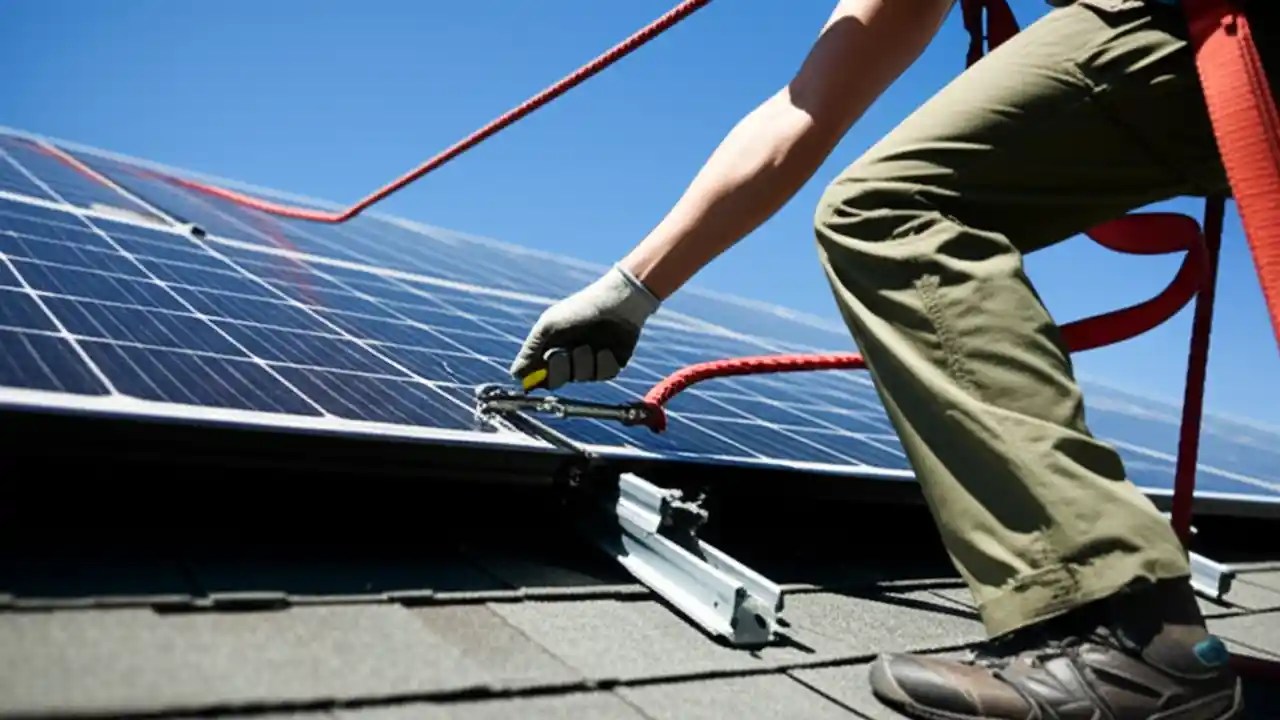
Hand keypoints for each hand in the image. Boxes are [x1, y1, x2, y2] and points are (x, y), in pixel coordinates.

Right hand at [510, 265, 659, 390]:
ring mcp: (591, 362)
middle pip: (557, 381)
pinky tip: (607, 347)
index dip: (536, 379)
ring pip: (581, 378)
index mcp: (552, 347)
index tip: (534, 380)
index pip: (539, 373)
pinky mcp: (611, 364)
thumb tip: (515, 375)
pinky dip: (603, 362)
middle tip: (562, 354)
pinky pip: (604, 375)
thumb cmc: (580, 308)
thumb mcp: (549, 326)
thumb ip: (531, 350)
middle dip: (559, 369)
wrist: (618, 301)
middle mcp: (570, 357)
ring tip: (588, 343)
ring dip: (583, 361)